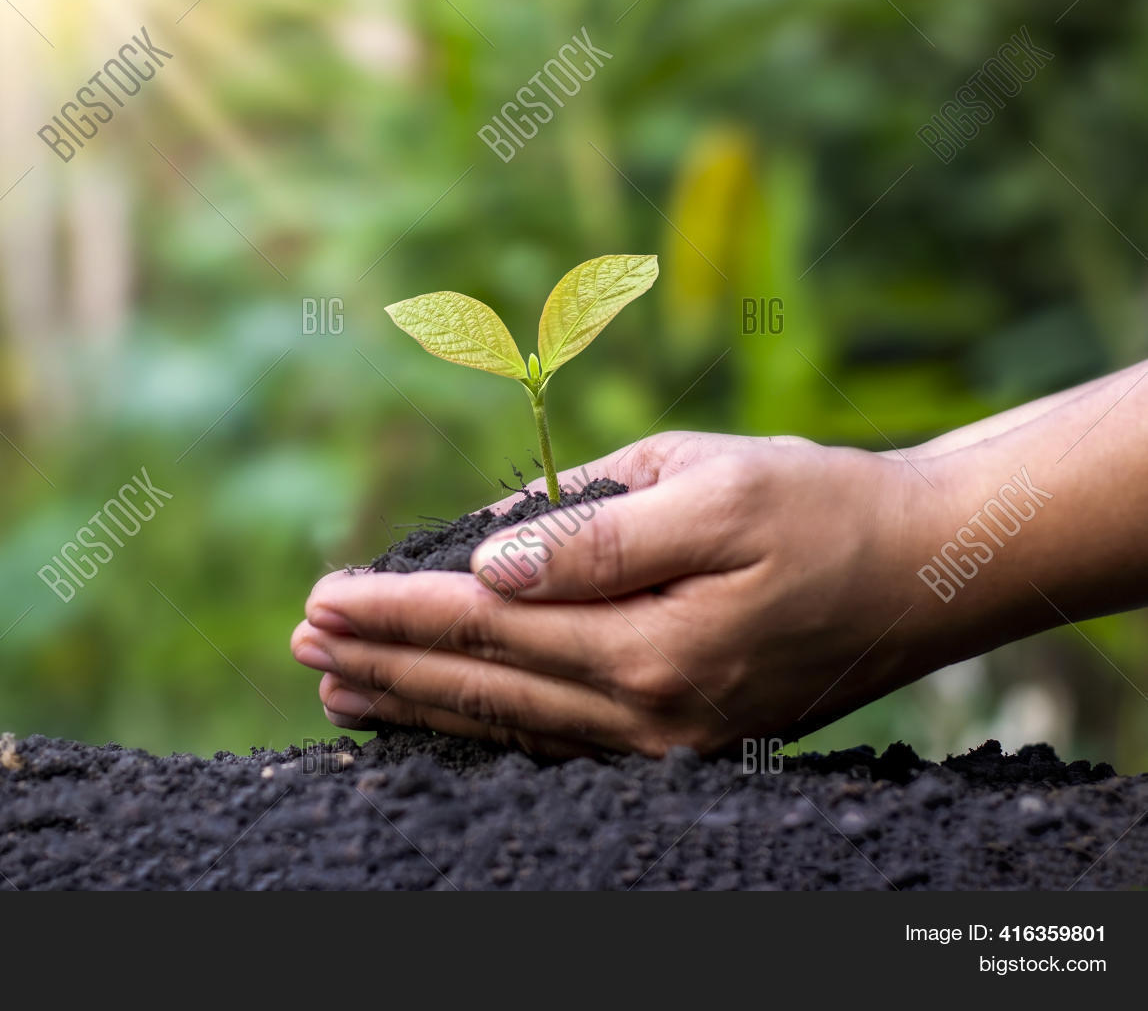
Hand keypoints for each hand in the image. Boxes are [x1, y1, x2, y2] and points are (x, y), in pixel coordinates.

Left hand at [291, 431, 954, 756]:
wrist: (925, 571)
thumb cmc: (820, 506)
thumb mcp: (711, 488)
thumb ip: (594, 535)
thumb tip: (488, 566)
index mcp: (654, 645)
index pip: (486, 628)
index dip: (397, 610)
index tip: (324, 596)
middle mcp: (653, 714)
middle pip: (486, 687)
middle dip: (386, 661)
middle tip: (306, 642)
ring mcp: (668, 742)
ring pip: (512, 726)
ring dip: (419, 705)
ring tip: (342, 689)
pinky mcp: (682, 743)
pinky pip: (557, 742)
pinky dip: (487, 727)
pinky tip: (440, 717)